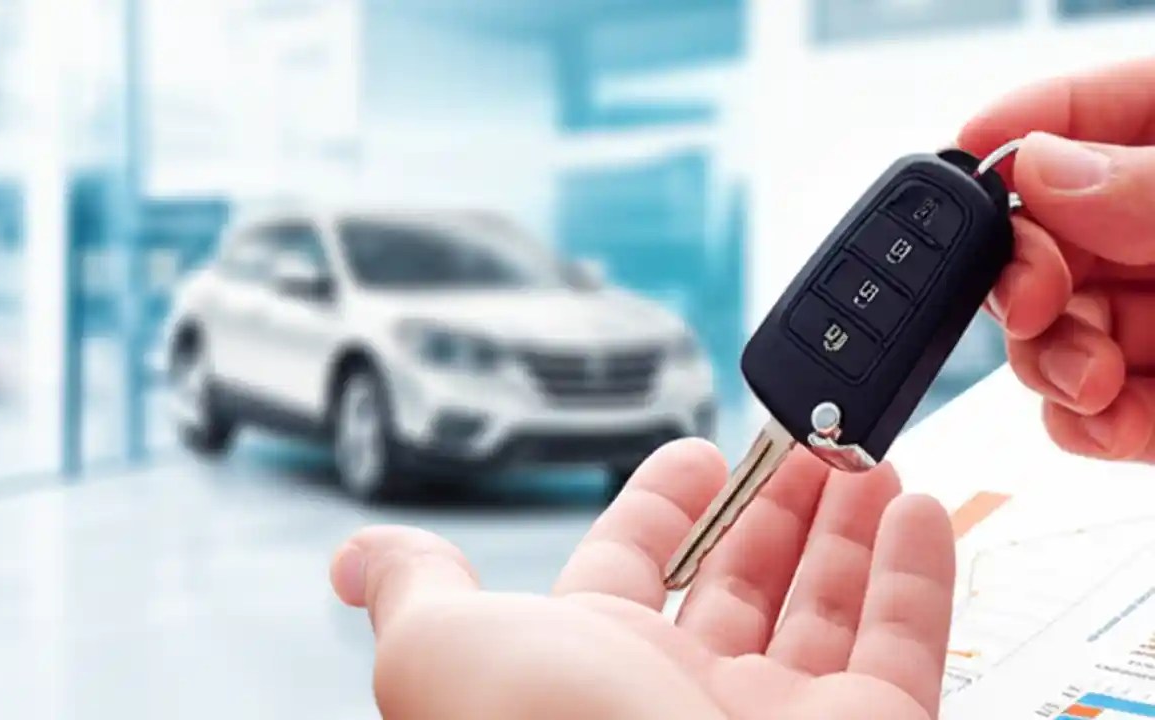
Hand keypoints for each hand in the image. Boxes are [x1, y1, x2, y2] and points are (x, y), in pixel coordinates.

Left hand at [330, 439, 955, 719]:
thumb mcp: (446, 651)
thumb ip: (418, 590)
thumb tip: (356, 558)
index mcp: (588, 668)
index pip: (636, 566)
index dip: (667, 503)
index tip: (701, 451)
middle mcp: (681, 698)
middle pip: (738, 581)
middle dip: (771, 507)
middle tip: (805, 444)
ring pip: (825, 607)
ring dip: (849, 528)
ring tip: (866, 458)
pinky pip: (905, 647)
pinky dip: (918, 576)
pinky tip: (915, 510)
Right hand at [960, 57, 1154, 460]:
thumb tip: (1041, 168)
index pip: (1079, 115)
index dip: (1010, 133)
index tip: (962, 160)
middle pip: (1043, 235)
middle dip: (1021, 275)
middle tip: (1034, 302)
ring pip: (1053, 327)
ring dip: (1050, 360)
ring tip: (1091, 380)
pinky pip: (1093, 408)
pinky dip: (1086, 424)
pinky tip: (1112, 420)